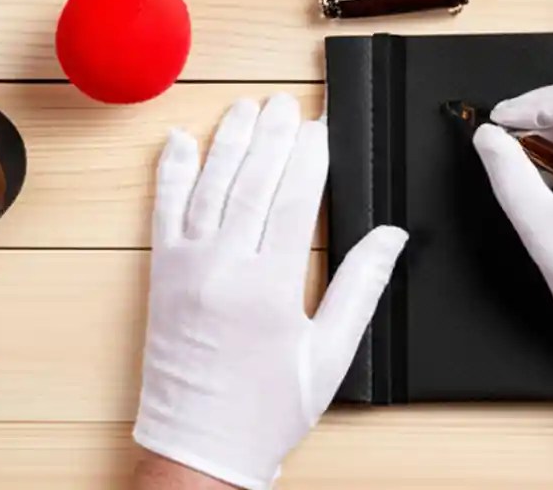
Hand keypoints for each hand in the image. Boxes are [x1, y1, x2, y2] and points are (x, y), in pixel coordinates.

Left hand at [135, 95, 407, 489]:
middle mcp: (224, 268)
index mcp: (272, 287)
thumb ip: (361, 289)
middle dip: (272, 136)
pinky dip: (170, 174)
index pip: (297, 199)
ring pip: (209, 186)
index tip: (320, 128)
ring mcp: (187, 268)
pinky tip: (179, 143)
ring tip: (243, 108)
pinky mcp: (160, 277)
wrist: (198, 448)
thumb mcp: (331, 356)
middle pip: (253, 182)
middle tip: (285, 103)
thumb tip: (392, 238)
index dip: (310, 156)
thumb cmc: (267, 411)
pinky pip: (163, 212)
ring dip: (227, 142)